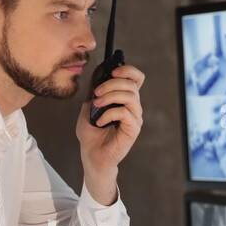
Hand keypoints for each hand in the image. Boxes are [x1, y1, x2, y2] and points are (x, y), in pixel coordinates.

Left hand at [75, 64, 144, 194]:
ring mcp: (134, 118)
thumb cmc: (91, 133)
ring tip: (96, 105)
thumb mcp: (88, 106)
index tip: (112, 72)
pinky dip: (109, 114)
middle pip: (131, 84)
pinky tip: (100, 121)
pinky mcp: (133, 129)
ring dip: (110, 97)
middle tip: (96, 93)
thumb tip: (98, 73)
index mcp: (125, 99)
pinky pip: (124, 113)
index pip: (136, 78)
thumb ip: (95, 90)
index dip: (128, 70)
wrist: (91, 155)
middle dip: (111, 84)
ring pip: (130, 96)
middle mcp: (133, 106)